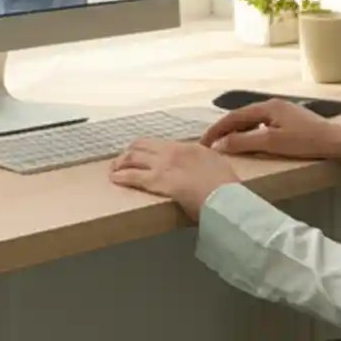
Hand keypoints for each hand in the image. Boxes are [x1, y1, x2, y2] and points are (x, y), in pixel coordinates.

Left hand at [109, 138, 239, 220]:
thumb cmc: (226, 186)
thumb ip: (206, 160)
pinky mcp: (158, 181)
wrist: (225, 196)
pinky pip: (133, 175)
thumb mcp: (218, 164)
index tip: (141, 153)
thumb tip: (202, 162)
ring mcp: (164, 164)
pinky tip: (115, 179)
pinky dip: (121, 176)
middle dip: (129, 152)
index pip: (161, 144)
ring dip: (121, 162)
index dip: (147, 148)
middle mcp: (173, 151)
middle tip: (122, 160)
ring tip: (114, 169)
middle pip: (143, 146)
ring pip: (134, 157)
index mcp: (189, 147)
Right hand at [200, 99, 340, 169]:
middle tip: (210, 144)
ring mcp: (284, 112)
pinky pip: (263, 124)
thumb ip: (243, 141)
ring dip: (237, 131)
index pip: (233, 116)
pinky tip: (250, 142)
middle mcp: (274, 105)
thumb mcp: (271, 143)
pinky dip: (251, 133)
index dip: (216, 129)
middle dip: (224, 130)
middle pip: (242, 116)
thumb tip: (220, 144)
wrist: (337, 143)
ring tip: (225, 145)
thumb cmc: (305, 142)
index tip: (203, 142)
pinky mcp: (291, 121)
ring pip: (253, 120)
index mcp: (267, 106)